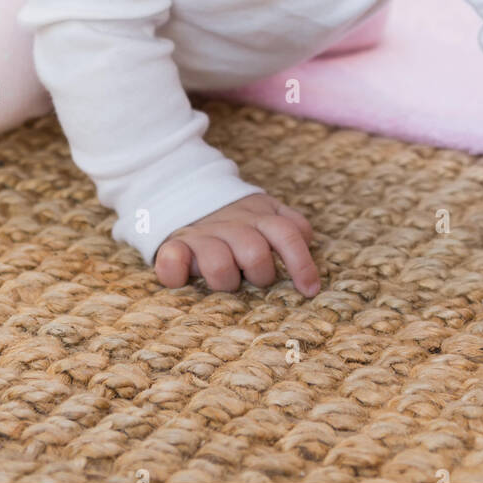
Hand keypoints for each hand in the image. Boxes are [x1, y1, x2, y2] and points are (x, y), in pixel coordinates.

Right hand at [153, 192, 320, 297]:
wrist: (183, 192)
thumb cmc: (235, 219)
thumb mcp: (265, 212)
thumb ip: (290, 225)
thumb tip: (308, 238)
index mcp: (260, 216)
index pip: (288, 234)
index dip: (301, 263)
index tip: (309, 290)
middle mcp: (233, 225)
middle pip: (256, 254)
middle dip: (259, 275)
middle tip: (251, 278)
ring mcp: (202, 235)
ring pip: (219, 265)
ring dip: (224, 280)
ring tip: (223, 282)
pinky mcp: (173, 245)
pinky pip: (173, 262)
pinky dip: (177, 273)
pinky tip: (183, 279)